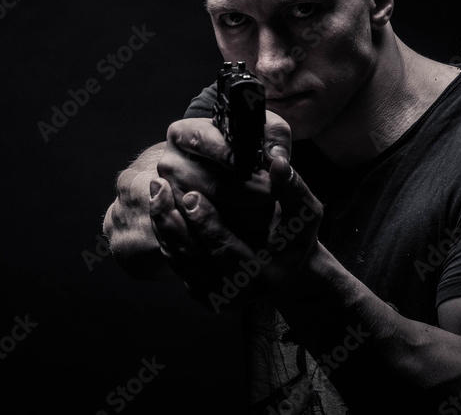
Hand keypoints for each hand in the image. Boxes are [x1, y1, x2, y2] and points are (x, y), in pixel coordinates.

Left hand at [150, 115, 322, 311]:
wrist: (290, 270)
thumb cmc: (297, 237)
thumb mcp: (305, 213)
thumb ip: (292, 188)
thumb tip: (277, 162)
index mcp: (262, 279)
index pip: (225, 250)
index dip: (206, 223)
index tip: (189, 194)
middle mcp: (236, 296)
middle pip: (192, 258)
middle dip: (172, 221)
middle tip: (160, 187)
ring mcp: (217, 299)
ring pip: (179, 261)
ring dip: (163, 225)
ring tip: (155, 192)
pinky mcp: (203, 295)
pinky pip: (177, 264)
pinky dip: (166, 236)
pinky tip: (160, 209)